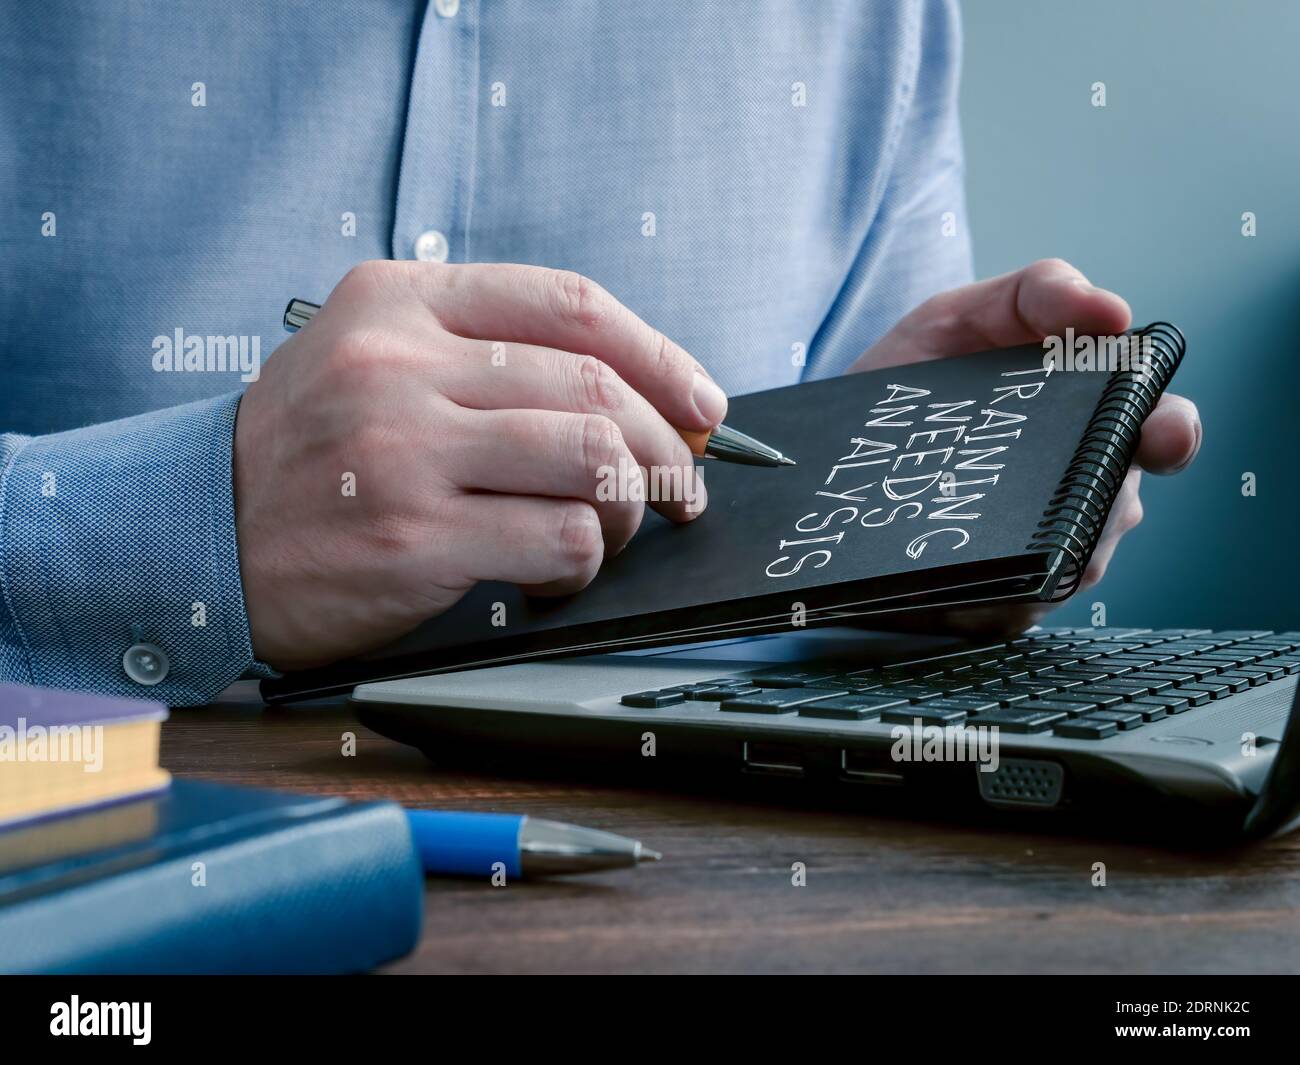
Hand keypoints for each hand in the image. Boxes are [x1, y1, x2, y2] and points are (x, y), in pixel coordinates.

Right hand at [234, 261, 724, 668]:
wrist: (194, 535)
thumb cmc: (305, 453)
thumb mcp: (369, 358)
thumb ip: (478, 353)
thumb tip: (629, 392)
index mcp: (399, 300)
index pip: (569, 303)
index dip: (661, 355)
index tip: (702, 404)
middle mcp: (400, 364)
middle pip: (593, 386)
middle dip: (666, 446)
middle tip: (684, 486)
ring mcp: (403, 450)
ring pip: (590, 459)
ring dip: (629, 506)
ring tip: (610, 530)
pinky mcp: (410, 538)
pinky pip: (557, 539)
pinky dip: (582, 562)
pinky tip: (555, 573)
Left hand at [846, 258, 1200, 635]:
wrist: (823, 447)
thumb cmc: (911, 379)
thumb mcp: (962, 315)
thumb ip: (1038, 292)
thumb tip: (1109, 311)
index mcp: (1087, 422)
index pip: (1161, 432)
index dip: (1171, 433)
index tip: (1159, 435)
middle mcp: (1075, 491)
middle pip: (1120, 511)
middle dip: (1103, 506)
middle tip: (1072, 499)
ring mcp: (1037, 549)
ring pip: (1075, 568)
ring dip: (1043, 556)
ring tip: (984, 531)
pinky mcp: (990, 602)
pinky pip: (1013, 614)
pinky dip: (986, 602)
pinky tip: (952, 586)